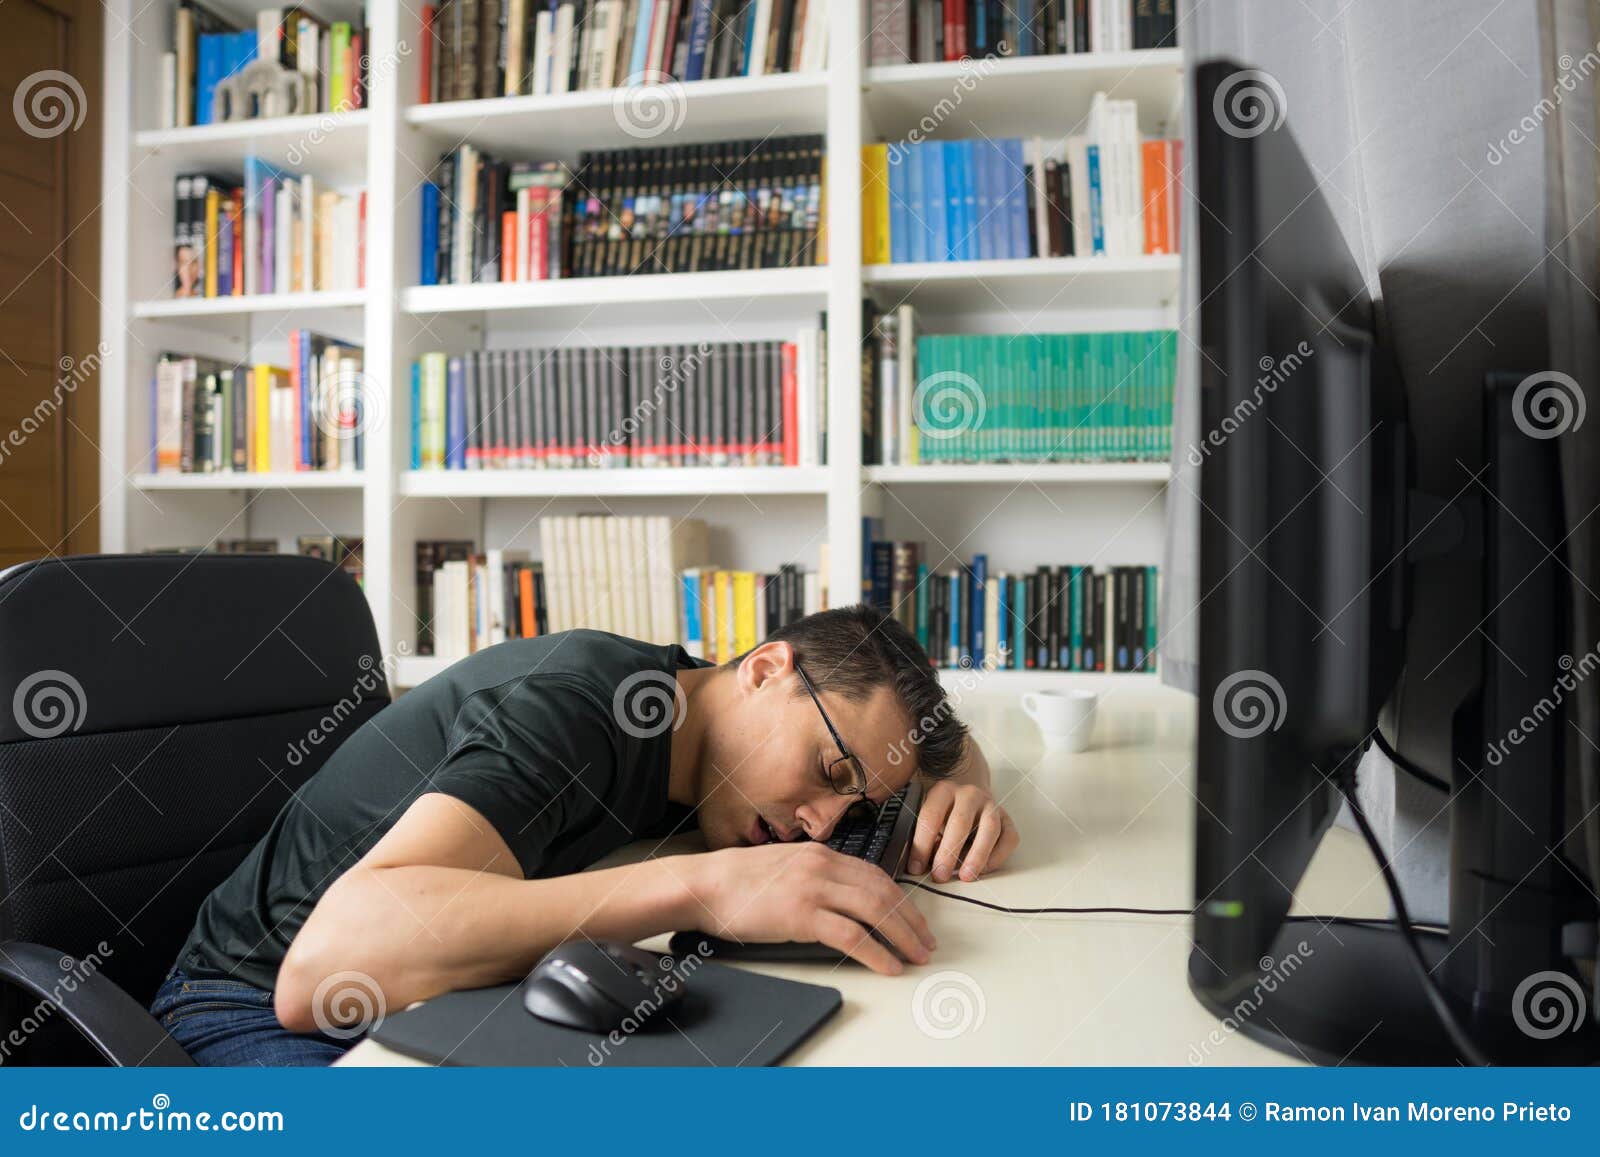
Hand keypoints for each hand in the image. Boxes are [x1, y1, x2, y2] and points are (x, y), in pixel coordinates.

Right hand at [684, 842, 935, 974]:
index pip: (875, 875)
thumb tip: (838, 901)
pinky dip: (876, 953)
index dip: (901, 899)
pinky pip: (852, 936)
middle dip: (911, 920)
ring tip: (916, 956)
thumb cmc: (735, 882)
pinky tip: (888, 966)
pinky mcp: (802, 915)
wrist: (703, 885)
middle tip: (926, 942)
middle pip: (883, 892)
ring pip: (875, 911)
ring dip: (902, 936)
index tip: (914, 919)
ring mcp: (813, 889)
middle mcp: (823, 866)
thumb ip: (813, 877)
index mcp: (820, 854)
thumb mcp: (783, 868)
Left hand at [908, 781, 1018, 882]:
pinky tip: (983, 870)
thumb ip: (922, 835)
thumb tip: (917, 864)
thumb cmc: (943, 813)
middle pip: (960, 822)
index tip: (915, 868)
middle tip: (939, 875)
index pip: (931, 816)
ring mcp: (991, 806)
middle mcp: (970, 794)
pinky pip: (1008, 838)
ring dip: (977, 855)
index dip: (922, 844)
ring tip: (965, 876)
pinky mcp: (1007, 820)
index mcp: (944, 790)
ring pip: (989, 829)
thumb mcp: (927, 816)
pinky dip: (997, 856)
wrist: (969, 796)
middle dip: (949, 852)